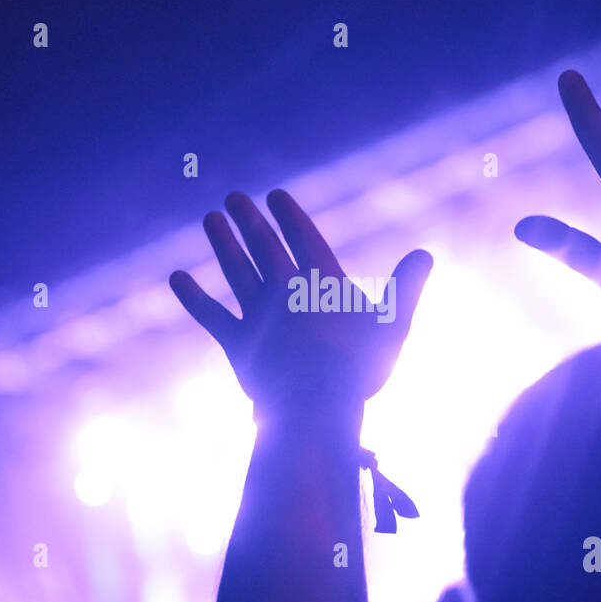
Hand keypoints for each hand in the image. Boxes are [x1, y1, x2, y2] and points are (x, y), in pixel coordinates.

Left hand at [169, 189, 432, 409]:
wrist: (314, 405)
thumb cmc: (359, 368)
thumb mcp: (393, 325)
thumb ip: (406, 287)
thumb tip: (424, 254)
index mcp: (322, 282)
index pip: (302, 238)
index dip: (289, 215)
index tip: (275, 196)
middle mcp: (285, 290)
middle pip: (264, 246)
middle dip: (249, 219)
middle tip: (234, 196)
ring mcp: (258, 315)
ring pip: (236, 270)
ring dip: (222, 242)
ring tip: (210, 218)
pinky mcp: (237, 343)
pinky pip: (211, 315)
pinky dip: (192, 296)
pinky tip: (176, 277)